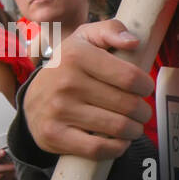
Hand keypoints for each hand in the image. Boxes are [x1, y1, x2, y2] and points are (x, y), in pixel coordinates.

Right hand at [24, 20, 153, 159]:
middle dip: (143, 111)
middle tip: (141, 111)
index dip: (145, 86)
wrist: (32, 99)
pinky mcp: (54, 136)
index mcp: (77, 55)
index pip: (130, 77)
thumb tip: (134, 42)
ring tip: (133, 126)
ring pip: (118, 127)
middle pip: (128, 105)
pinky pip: (99, 149)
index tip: (144, 89)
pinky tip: (119, 141)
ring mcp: (58, 110)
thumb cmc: (69, 67)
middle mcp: (66, 82)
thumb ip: (111, 31)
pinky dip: (117, 148)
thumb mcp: (85, 39)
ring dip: (134, 130)